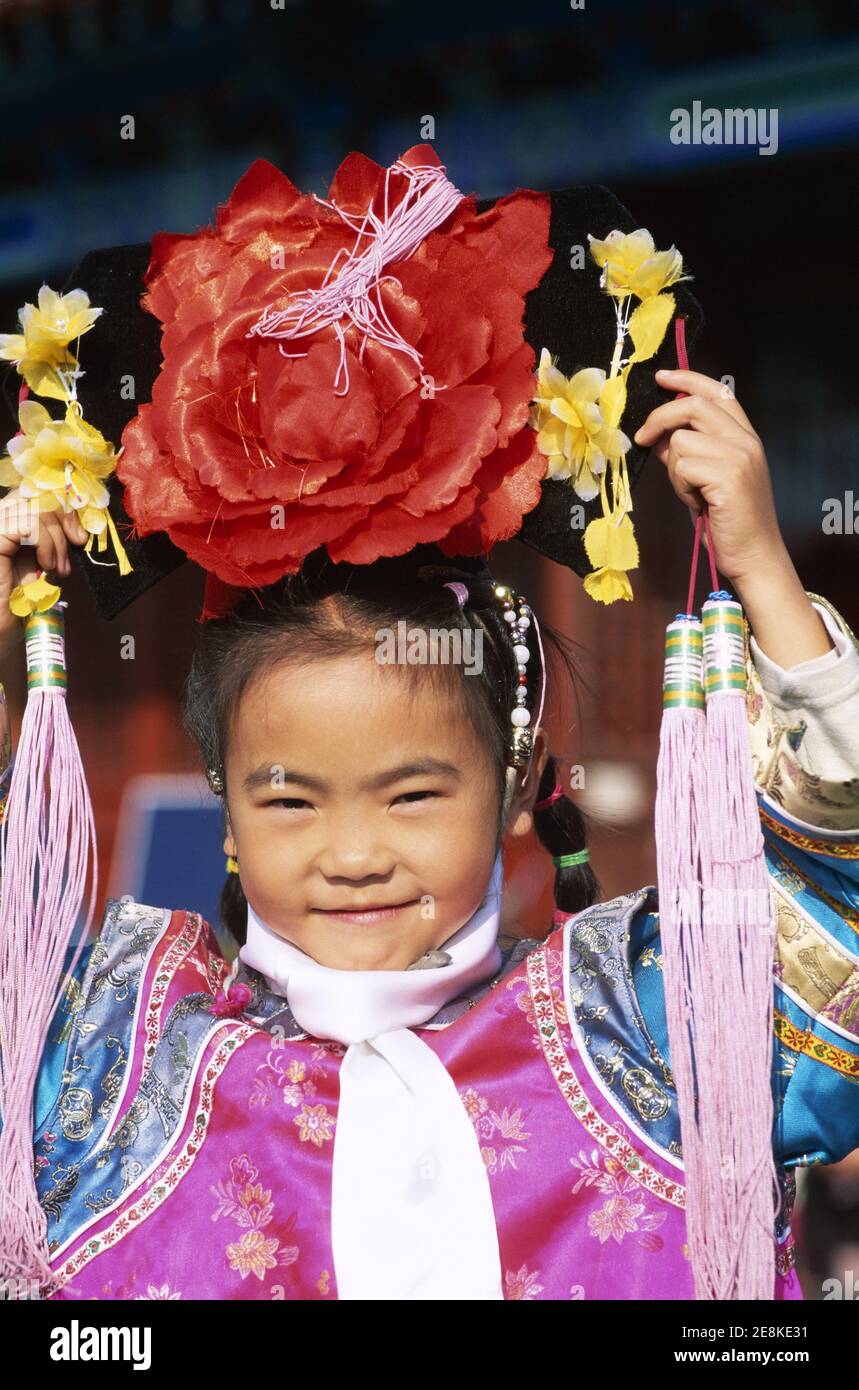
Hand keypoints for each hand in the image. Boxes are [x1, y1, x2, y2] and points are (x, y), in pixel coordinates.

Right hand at [0, 487, 87, 663]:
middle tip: (74, 550)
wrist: (0, 630)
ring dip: (56, 539)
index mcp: (9, 525)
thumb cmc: (19, 604)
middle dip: (63, 522)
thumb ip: (53, 545)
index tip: (80, 536)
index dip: (63, 511)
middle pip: (36, 496)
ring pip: (33, 508)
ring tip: (57, 568)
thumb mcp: (43, 566)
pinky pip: (26, 523)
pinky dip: (45, 542)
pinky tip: (46, 565)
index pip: (37, 497)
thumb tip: (77, 530)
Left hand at [633, 367, 790, 586]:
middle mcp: (746, 441)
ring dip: (674, 470)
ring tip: (691, 493)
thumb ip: (687, 452)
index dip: (687, 380)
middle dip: (660, 420)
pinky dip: (681, 487)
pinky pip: (683, 466)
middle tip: (642, 440)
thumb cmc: (727, 521)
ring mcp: (740, 457)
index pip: (718, 392)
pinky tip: (698, 503)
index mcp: (746, 437)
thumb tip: (658, 435)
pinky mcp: (728, 477)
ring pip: (682, 441)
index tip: (661, 378)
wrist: (754, 555)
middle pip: (694, 406)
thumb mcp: (705, 479)